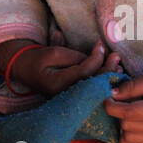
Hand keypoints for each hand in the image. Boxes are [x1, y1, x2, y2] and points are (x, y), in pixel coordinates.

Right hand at [3, 38, 120, 97]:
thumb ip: (74, 56)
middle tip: (116, 56)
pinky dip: (102, 82)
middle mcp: (64, 94)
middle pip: (91, 84)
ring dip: (107, 77)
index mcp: (56, 84)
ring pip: (93, 89)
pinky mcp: (73, 97)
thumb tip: (96, 57)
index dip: (95, 58)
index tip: (101, 44)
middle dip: (106, 69)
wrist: (24, 69)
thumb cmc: (37, 58)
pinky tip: (112, 75)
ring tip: (118, 66)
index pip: (82, 72)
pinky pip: (90, 90)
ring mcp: (69, 98)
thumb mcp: (53, 52)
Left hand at [102, 67, 142, 142]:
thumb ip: (132, 86)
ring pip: (127, 138)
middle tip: (122, 101)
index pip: (128, 113)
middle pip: (126, 125)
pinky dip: (127, 140)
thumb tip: (112, 95)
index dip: (111, 105)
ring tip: (130, 112)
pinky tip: (130, 126)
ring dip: (122, 125)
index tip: (107, 97)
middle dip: (118, 113)